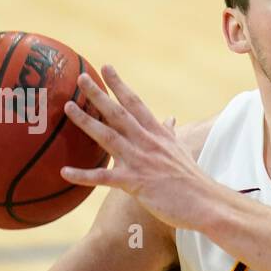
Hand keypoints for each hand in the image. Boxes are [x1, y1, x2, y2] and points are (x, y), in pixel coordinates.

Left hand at [60, 66, 215, 230]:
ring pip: (108, 137)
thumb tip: (169, 118)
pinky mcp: (135, 183)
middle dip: (99, 94)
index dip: (120, 85)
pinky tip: (64, 172)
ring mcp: (141, 161)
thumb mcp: (181, 150)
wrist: (206, 203)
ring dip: (86, 122)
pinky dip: (83, 175)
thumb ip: (170, 133)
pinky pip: (104, 178)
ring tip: (68, 107)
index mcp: (158, 134)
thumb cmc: (193, 180)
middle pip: (119, 113)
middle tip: (82, 77)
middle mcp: (147, 142)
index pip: (136, 103)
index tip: (106, 68)